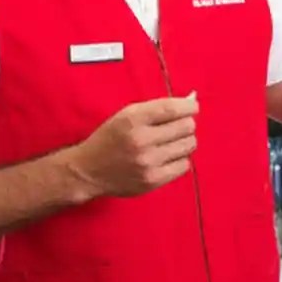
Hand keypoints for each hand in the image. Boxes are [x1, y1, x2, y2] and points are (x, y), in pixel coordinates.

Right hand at [66, 95, 198, 198]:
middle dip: (187, 123)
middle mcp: (141, 140)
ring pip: (188, 145)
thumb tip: (192, 101)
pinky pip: (184, 166)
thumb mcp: (126, 115)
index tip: (193, 106)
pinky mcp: (153, 180)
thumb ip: (157, 108)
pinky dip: (180, 159)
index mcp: (132, 119)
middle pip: (185, 127)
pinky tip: (168, 157)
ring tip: (173, 142)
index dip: (189, 106)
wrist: (88, 171)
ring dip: (185, 141)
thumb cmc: (110, 138)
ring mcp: (148, 162)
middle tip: (179, 126)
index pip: (172, 109)